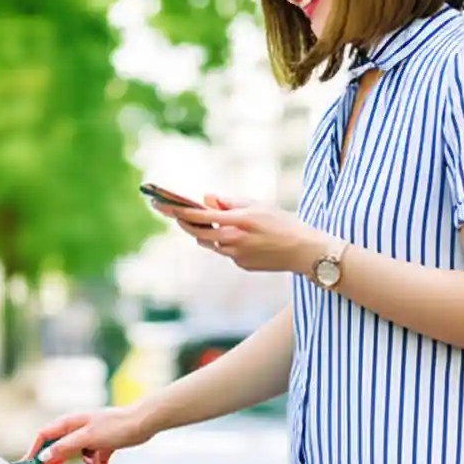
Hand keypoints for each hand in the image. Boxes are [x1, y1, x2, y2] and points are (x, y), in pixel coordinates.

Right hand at [22, 405, 155, 463]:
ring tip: (98, 462)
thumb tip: (46, 455)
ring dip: (87, 463)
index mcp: (71, 422)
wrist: (142, 423)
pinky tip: (105, 462)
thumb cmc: (117, 425)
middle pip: (58, 448)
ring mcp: (90, 436)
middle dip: (55, 463)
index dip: (36, 451)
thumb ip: (65, 447)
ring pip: (78, 455)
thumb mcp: (87, 438)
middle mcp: (78, 428)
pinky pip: (93, 458)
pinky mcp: (101, 443)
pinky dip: (98, 462)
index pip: (45, 436)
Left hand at [153, 194, 331, 273]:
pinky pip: (225, 251)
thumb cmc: (282, 222)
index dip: (176, 209)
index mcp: (237, 221)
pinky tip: (245, 237)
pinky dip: (227, 242)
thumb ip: (228, 202)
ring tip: (214, 220)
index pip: (199, 215)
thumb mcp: (256, 205)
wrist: (304, 251)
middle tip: (172, 211)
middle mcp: (232, 241)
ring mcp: (235, 256)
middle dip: (183, 221)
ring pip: (210, 242)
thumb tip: (205, 199)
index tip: (160, 203)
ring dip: (207, 232)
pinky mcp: (241, 265)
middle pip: (197, 231)